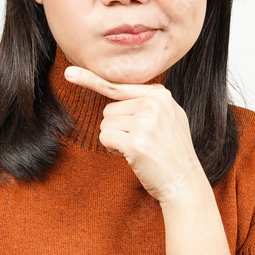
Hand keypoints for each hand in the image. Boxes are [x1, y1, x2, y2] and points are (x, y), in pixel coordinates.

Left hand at [64, 65, 208, 205]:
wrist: (184, 181)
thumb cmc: (172, 152)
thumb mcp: (170, 117)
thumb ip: (150, 101)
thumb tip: (122, 89)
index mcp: (160, 95)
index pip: (119, 86)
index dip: (92, 80)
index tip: (70, 73)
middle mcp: (153, 104)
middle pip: (109, 110)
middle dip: (118, 127)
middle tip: (141, 141)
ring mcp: (145, 122)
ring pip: (105, 124)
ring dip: (116, 140)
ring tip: (140, 149)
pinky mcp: (135, 142)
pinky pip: (105, 138)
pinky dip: (113, 149)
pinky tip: (133, 156)